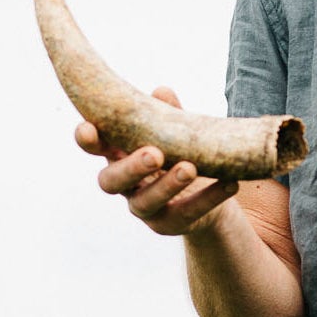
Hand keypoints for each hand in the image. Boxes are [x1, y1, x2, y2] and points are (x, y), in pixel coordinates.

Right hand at [76, 87, 240, 237]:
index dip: (88, 140)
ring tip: (190, 168)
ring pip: (146, 201)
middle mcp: (125, 185)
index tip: (86, 128)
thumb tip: (161, 92)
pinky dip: (209, 198)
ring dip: (168, 184)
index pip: (96, 148)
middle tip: (154, 154)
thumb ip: (167, 115)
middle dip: (132, 167)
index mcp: (119, 156)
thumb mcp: (174, 131)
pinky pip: (187, 213)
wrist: (208, 194)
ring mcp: (145, 208)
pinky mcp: (169, 224)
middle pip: (112, 181)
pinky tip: (229, 183)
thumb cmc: (180, 152)